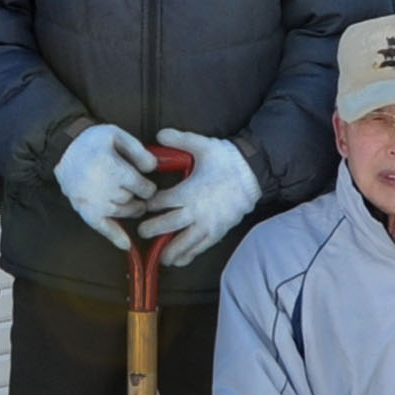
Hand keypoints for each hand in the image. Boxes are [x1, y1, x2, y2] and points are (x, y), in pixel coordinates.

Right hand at [54, 123, 159, 247]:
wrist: (63, 148)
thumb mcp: (117, 135)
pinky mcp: (84, 209)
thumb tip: (153, 168)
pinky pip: (101, 227)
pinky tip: (126, 245)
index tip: (147, 185)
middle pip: (132, 200)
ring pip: (122, 212)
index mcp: (112, 168)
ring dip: (131, 210)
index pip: (142, 187)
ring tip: (134, 204)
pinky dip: (115, 237)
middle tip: (139, 192)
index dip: (148, 187)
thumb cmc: (92, 140)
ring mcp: (92, 201)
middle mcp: (102, 188)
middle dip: (139, 197)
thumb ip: (138, 150)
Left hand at [137, 131, 261, 253]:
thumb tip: (159, 134)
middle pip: (167, 225)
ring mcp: (207, 224)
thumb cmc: (226, 159)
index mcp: (188, 192)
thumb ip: (179, 140)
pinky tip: (179, 260)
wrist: (253, 173)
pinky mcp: (218, 232)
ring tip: (158, 256)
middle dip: (151, 229)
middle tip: (141, 231)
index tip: (143, 205)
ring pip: (182, 242)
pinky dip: (188, 255)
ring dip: (168, 249)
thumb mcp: (202, 145)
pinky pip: (200, 248)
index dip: (149, 205)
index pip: (161, 202)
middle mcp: (195, 212)